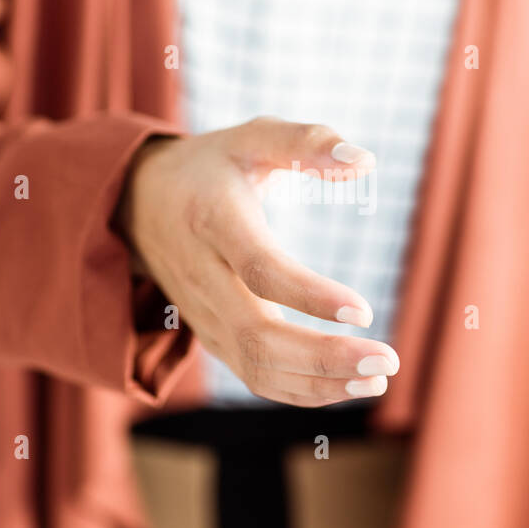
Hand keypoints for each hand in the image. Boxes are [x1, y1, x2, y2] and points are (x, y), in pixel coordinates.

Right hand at [115, 117, 398, 406]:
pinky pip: (254, 376)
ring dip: (319, 383)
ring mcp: (203, 313)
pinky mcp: (210, 336)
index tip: (365, 310)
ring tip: (377, 380)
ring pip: (255, 367)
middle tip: (388, 362)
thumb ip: (307, 141)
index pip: (260, 269)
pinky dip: (302, 391)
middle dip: (325, 358)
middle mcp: (203, 276)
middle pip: (257, 335)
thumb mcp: (252, 137)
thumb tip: (366, 160)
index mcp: (214, 221)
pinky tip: (348, 385)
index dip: (310, 295)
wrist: (140, 203)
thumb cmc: (212, 166)